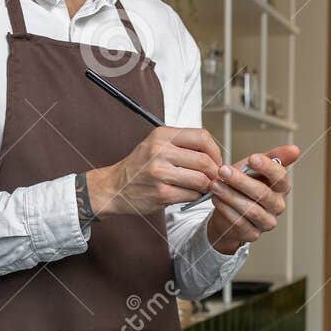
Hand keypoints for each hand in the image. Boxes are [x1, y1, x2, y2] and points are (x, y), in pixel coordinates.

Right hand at [85, 126, 222, 218]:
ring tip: (201, 186)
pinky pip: (191, 195)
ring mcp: (159, 173)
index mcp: (162, 135)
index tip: (215, 160)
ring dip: (206, 186)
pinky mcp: (161, 193)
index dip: (215, 151)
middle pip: (204, 161)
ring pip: (200, 180)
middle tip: (213, 178)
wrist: (115, 187)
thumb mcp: (157, 144)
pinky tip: (189, 194)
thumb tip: (215, 155)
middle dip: (214, 172)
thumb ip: (183, 145)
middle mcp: (160, 151)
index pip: (202, 137)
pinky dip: (195, 196)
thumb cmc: (141, 166)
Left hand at [206, 145, 300, 253]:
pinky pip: (239, 223)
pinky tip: (217, 199)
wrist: (227, 210)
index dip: (267, 167)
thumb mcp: (255, 168)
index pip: (280, 177)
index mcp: (281, 188)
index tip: (251, 158)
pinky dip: (226, 209)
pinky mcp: (253, 234)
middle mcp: (277, 206)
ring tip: (215, 185)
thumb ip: (273, 157)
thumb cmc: (242, 187)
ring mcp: (266, 222)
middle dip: (240, 181)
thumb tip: (295, 149)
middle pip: (262, 193)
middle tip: (223, 171)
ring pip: (250, 209)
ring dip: (230, 195)